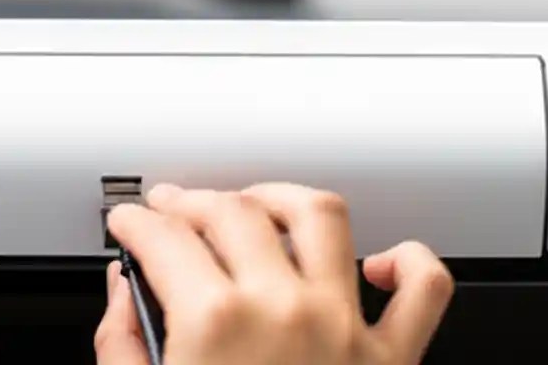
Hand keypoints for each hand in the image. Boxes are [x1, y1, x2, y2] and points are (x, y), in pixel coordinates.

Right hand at [97, 183, 454, 364]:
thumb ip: (123, 342)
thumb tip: (123, 293)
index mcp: (214, 323)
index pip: (163, 235)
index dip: (135, 219)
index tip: (129, 222)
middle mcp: (282, 309)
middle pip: (231, 211)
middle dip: (190, 200)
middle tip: (173, 209)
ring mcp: (344, 326)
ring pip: (320, 216)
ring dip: (279, 198)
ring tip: (256, 205)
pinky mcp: (395, 358)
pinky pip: (424, 287)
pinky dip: (408, 260)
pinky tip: (375, 260)